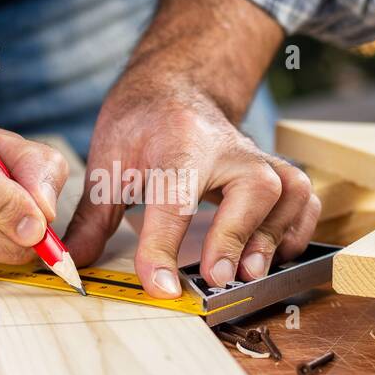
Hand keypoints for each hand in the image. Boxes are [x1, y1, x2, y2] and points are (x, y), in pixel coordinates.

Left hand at [63, 0, 318, 298]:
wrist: (176, 87)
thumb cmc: (141, 125)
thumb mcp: (107, 162)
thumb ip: (93, 218)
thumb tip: (71, 263)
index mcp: (178, 140)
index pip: (174, 195)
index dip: (165, 246)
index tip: (161, 286)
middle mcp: (228, 146)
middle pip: (252, 187)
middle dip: (239, 236)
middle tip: (218, 278)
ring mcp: (257, 157)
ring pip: (287, 192)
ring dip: (272, 237)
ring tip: (248, 273)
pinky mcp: (274, 170)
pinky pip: (303, 198)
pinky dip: (298, 229)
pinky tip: (274, 254)